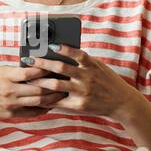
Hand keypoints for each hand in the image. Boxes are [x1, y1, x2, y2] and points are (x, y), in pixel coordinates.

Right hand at [0, 62, 68, 119]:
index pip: (31, 73)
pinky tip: (49, 105)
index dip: (45, 70)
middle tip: (65, 82)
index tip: (56, 67)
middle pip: (38, 89)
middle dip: (54, 86)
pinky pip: (31, 113)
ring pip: (38, 102)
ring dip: (52, 99)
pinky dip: (42, 109)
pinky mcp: (11, 114)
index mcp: (6, 76)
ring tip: (62, 94)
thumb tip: (35, 68)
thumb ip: (16, 71)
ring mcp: (11, 104)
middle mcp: (10, 90)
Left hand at [20, 44, 146, 118]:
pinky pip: (59, 101)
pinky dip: (47, 99)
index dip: (63, 49)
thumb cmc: (107, 81)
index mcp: (92, 65)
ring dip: (40, 81)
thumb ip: (83, 61)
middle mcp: (87, 77)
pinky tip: (37, 96)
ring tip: (29, 78)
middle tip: (29, 59)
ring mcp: (83, 92)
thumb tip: (62, 50)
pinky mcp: (79, 105)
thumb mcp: (99, 67)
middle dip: (43, 63)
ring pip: (56, 85)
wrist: (122, 102)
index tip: (50, 45)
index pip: (77, 54)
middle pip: (61, 68)